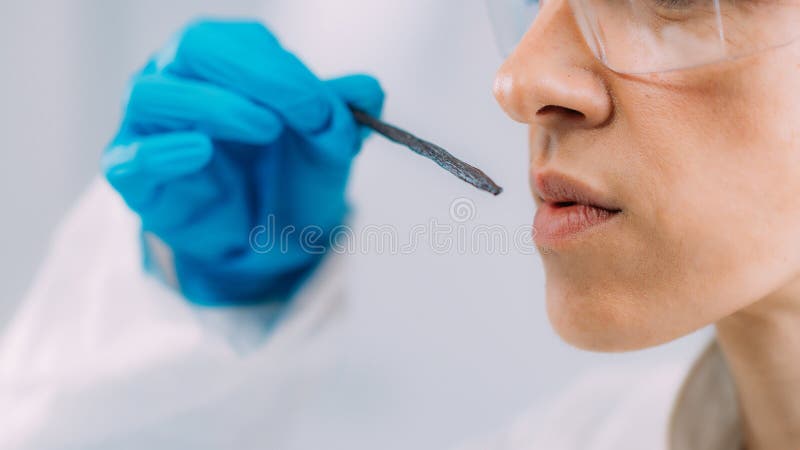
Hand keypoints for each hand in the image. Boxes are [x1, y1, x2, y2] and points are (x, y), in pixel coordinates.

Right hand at [102, 20, 383, 304]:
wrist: (265, 238)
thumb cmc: (289, 173)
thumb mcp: (326, 146)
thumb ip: (343, 114)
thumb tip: (369, 90)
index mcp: (221, 62)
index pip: (240, 42)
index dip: (283, 67)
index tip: (323, 105)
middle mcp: (177, 81)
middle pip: (194, 50)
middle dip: (254, 74)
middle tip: (305, 109)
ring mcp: (149, 128)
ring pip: (154, 95)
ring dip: (215, 105)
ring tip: (266, 127)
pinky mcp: (134, 179)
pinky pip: (133, 159)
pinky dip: (164, 152)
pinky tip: (201, 151)